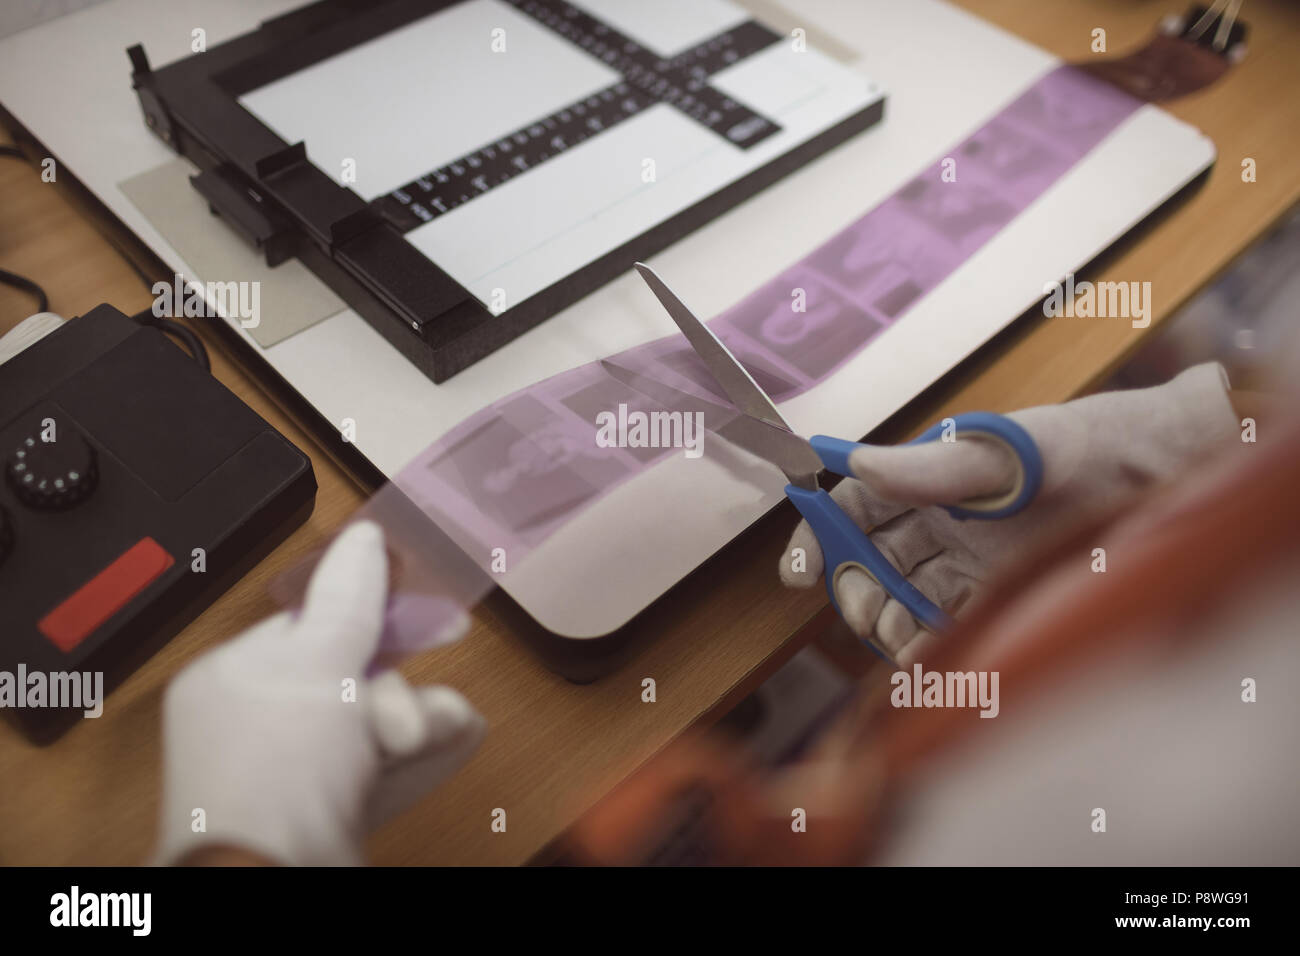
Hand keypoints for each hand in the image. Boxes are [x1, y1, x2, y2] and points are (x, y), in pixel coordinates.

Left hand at [155, 521, 484, 865]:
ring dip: (416, 717)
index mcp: (231, 677)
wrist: (277, 881)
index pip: (309, 622)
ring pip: (374, 722)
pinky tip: (451, 744)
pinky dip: (416, 756)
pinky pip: (382, 766)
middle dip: (397, 680)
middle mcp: (257, 725)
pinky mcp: (328, 812)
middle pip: (353, 673)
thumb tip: (363, 539)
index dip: (370, 609)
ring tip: (425, 735)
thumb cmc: (274, 777)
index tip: (422, 597)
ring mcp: (293, 773)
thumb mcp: (320, 666)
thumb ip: (349, 600)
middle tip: (431, 666)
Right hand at [781, 364, 1239, 661]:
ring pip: (898, 598)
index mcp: (929, 474)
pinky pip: (942, 625)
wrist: (1167, 478)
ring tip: (903, 639)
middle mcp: (938, 519)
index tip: (799, 571)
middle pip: (866, 559)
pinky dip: (926, 645)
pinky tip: (930, 657)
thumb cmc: (1088, 443)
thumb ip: (935, 464)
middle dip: (854, 588)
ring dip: (886, 623)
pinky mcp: (994, 596)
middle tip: (868, 610)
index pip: (852, 504)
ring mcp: (965, 561)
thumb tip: (858, 463)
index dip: (817, 533)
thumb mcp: (1012, 449)